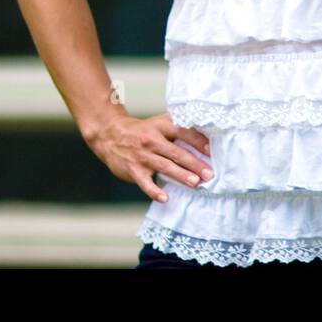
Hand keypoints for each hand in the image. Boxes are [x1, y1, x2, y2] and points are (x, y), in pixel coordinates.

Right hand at [88, 113, 211, 202]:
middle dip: (195, 164)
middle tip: (209, 173)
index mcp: (162, 126)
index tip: (211, 151)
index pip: (183, 132)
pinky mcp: (133, 170)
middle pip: (177, 152)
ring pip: (165, 166)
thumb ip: (177, 128)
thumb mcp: (158, 124)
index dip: (198, 141)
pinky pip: (145, 183)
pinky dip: (154, 191)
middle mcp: (152, 140)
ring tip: (195, 183)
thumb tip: (204, 136)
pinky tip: (165, 198)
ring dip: (181, 175)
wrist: (109, 134)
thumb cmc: (141, 131)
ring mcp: (142, 156)